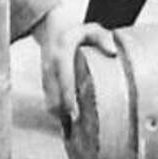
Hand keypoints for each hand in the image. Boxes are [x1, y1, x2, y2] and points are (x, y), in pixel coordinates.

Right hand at [32, 9, 117, 132]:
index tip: (74, 112)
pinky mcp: (44, 82)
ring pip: (49, 102)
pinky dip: (57, 112)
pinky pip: (49, 101)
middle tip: (78, 127)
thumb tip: (112, 52)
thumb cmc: (77, 32)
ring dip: (60, 116)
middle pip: (53, 96)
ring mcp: (45, 76)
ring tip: (74, 130)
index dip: (67, 97)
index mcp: (62, 54)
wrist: (52, 29)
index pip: (63, 79)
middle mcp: (50, 67)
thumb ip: (103, 38)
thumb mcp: (91, 29)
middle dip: (64, 113)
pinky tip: (68, 122)